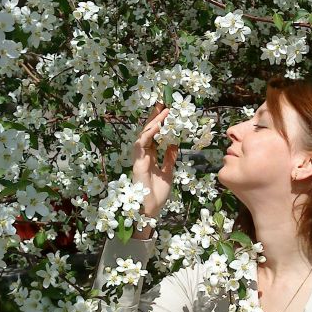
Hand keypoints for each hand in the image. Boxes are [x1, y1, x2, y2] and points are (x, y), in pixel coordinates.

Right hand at [131, 102, 178, 219]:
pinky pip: (141, 144)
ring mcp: (139, 158)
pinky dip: (149, 134)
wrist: (151, 210)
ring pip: (144, 134)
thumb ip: (169, 157)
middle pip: (147, 131)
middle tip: (163, 102)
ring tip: (163, 110)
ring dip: (153, 122)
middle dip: (154, 117)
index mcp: (150, 156)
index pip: (154, 135)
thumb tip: (174, 143)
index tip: (166, 110)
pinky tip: (157, 126)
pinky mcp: (137, 162)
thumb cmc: (157, 194)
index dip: (159, 123)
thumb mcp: (168, 172)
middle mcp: (143, 155)